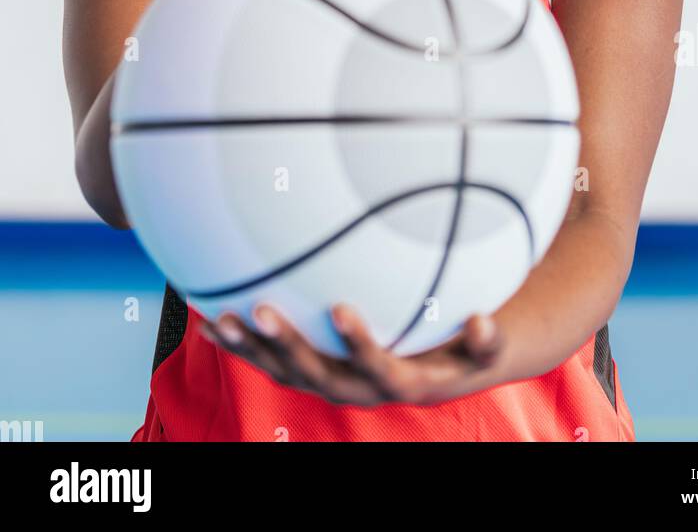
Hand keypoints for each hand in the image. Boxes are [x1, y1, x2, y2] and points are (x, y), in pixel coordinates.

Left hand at [198, 301, 505, 406]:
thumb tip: (484, 321)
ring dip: (253, 349)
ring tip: (221, 319)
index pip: (376, 369)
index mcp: (401, 383)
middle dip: (288, 345)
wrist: (445, 369)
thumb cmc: (467, 347)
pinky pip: (273, 363)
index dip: (357, 344)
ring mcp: (332, 383)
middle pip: (317, 375)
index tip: (340, 307)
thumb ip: (486, 340)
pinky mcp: (313, 373)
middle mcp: (360, 391)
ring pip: (286, 373)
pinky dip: (244, 346)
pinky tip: (211, 322)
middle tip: (263, 307)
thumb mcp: (485, 346)